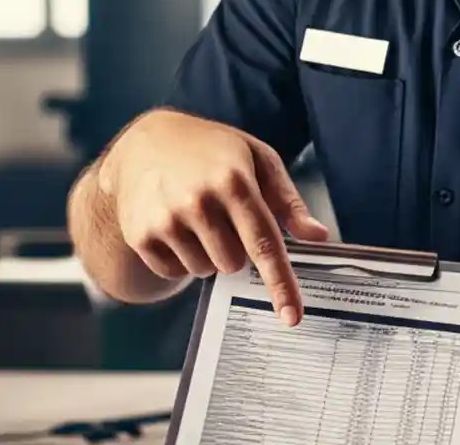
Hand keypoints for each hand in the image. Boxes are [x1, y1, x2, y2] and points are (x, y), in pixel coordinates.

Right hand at [99, 110, 328, 324]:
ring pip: (205, 270)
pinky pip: (175, 272)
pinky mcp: (141, 235)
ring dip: (207, 254)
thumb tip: (318, 236)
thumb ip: (288, 201)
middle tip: (224, 218)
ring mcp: (166, 219)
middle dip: (235, 249)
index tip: (292, 316)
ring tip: (196, 218)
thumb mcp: (258, 160)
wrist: (145, 143)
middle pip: (234, 264)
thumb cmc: (213, 151)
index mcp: (234, 181)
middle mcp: (199, 201)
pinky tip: (175, 225)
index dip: (280, 283)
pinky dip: (181, 257)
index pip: (264, 244)